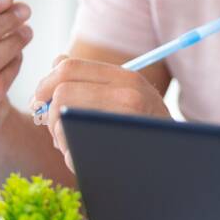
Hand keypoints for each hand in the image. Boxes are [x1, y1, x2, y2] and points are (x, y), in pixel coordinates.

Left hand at [31, 54, 169, 170]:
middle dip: (47, 111)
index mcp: (126, 76)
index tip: (41, 101)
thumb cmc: (147, 129)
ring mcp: (125, 119)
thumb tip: (55, 62)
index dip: (45, 83)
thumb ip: (94, 77)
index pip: (67, 67)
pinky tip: (81, 157)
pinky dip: (68, 153)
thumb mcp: (129, 94)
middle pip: (61, 91)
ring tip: (71, 144)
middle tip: (51, 126)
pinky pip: (72, 145)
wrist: (178, 157)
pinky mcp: (118, 146)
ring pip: (62, 117)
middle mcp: (128, 92)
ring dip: (57, 134)